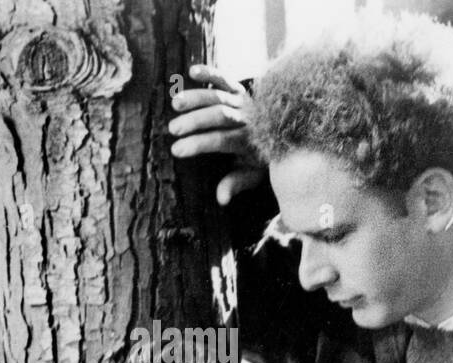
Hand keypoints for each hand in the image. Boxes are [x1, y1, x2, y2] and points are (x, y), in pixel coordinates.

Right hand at [168, 64, 264, 204]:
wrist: (280, 134)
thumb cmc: (259, 158)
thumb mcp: (251, 175)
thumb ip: (235, 184)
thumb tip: (221, 200)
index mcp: (248, 142)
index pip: (220, 141)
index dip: (198, 144)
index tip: (176, 150)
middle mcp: (246, 120)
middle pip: (219, 117)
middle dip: (195, 122)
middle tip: (172, 129)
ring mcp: (242, 103)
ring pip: (218, 96)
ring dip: (196, 98)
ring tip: (175, 103)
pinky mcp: (239, 90)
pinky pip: (226, 79)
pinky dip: (211, 73)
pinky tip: (192, 72)